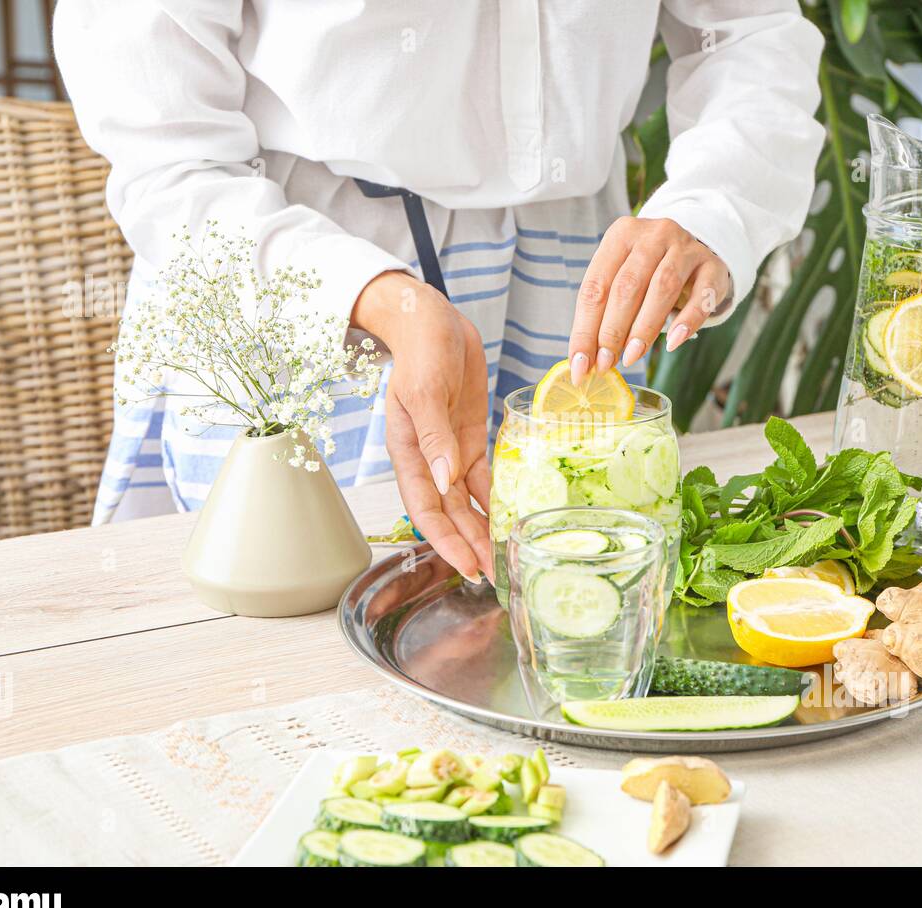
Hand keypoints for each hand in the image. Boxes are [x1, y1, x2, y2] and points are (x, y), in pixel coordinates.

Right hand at [352, 272, 493, 582]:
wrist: (433, 319)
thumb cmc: (421, 349)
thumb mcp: (425, 391)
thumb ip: (434, 437)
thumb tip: (445, 482)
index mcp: (409, 451)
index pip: (426, 508)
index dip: (445, 541)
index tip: (466, 566)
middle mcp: (429, 458)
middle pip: (449, 513)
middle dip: (469, 545)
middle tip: (494, 576)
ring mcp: (450, 449)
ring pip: (467, 500)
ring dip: (484, 528)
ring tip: (505, 557)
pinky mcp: (469, 437)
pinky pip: (484, 476)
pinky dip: (496, 498)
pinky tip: (512, 517)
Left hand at [567, 216, 730, 382]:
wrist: (693, 253)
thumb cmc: (648, 272)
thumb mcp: (621, 281)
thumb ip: (603, 314)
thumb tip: (586, 360)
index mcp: (621, 235)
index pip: (596, 286)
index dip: (585, 329)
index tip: (580, 364)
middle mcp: (653, 235)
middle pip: (627, 286)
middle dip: (612, 330)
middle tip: (605, 363)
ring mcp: (685, 247)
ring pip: (663, 287)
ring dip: (644, 327)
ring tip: (632, 356)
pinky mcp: (712, 264)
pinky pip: (702, 294)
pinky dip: (688, 320)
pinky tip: (674, 342)